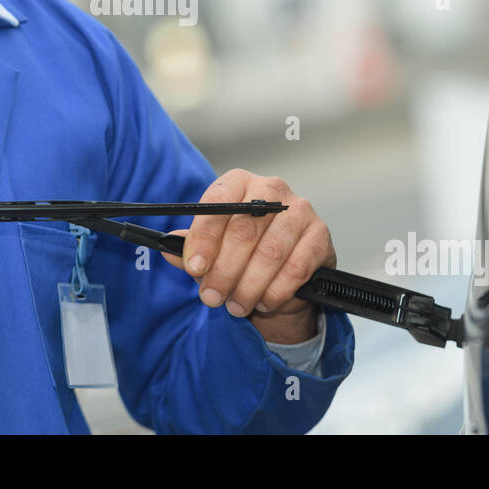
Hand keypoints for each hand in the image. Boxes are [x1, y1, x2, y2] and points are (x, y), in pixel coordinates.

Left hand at [161, 169, 334, 344]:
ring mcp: (300, 210)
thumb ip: (191, 250)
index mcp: (239, 183)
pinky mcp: (320, 235)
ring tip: (236, 305)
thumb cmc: (245, 254)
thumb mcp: (213, 251)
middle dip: (224, 271)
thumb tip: (168, 249)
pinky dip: (276, 291)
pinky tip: (264, 301)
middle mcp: (271, 188)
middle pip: (243, 230)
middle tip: (212, 296)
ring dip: (249, 286)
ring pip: (270, 253)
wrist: (285, 276)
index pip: (218, 203)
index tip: (195, 267)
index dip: (204, 238)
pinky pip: (296, 268)